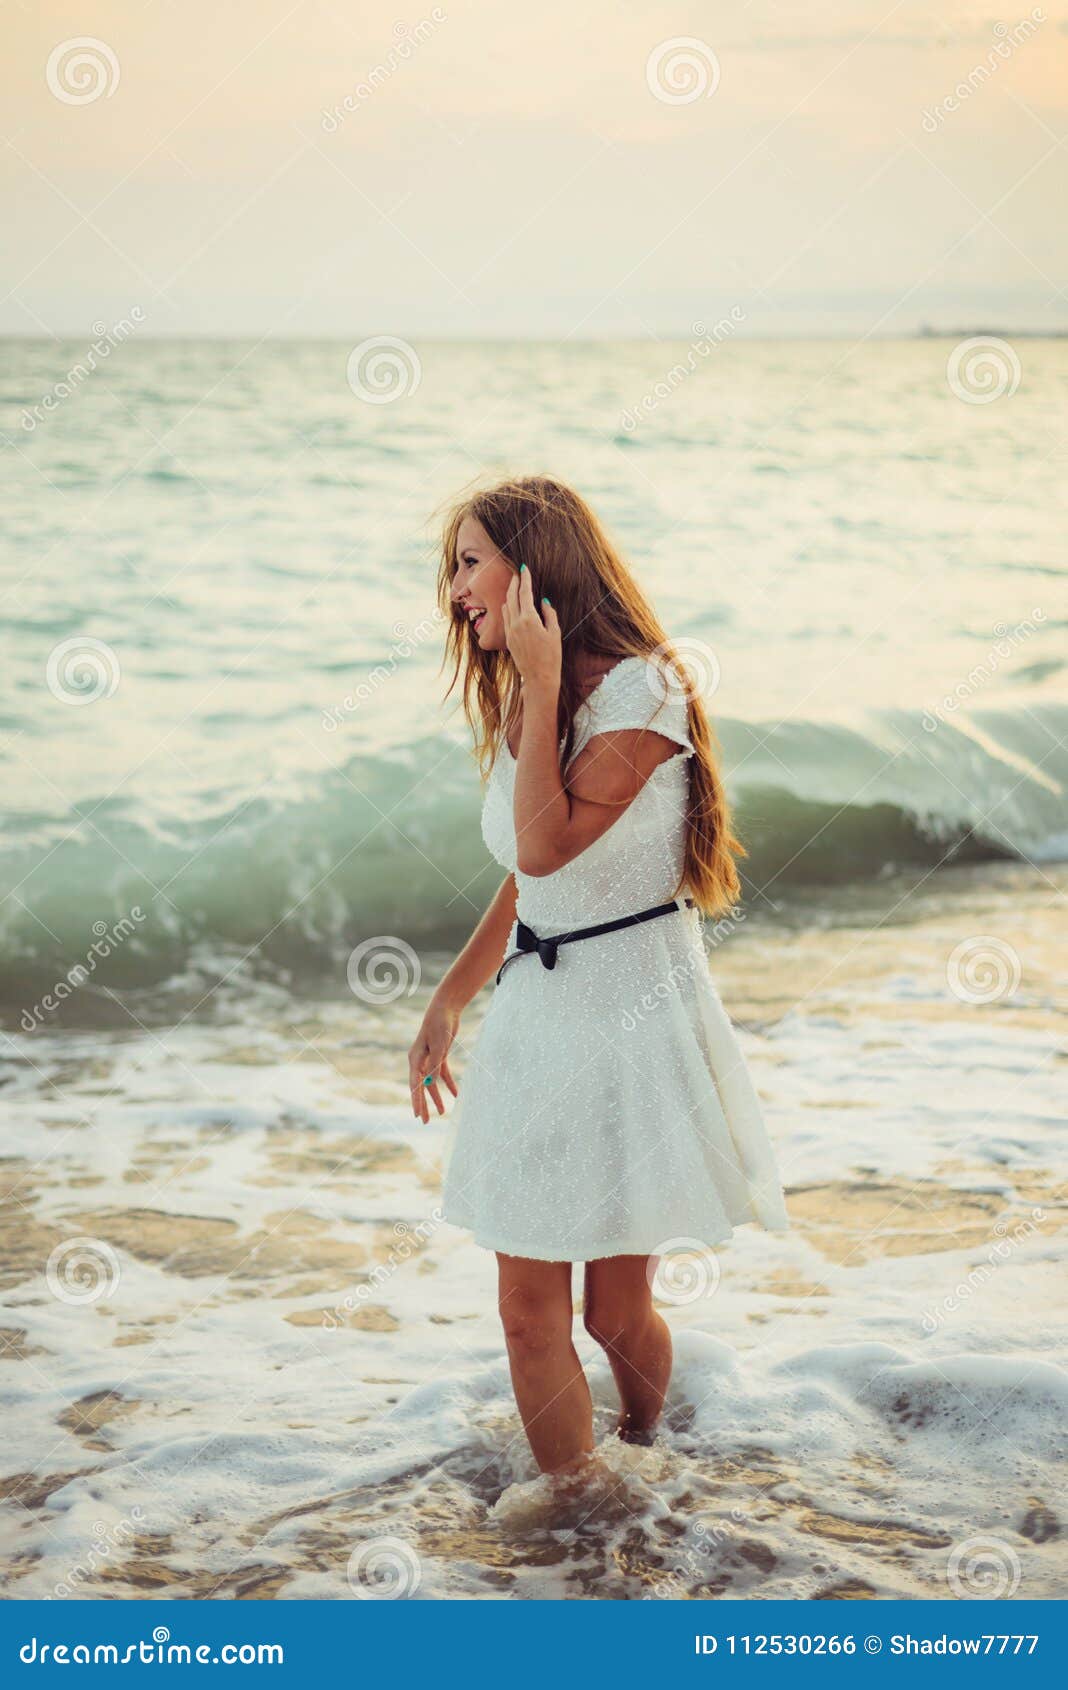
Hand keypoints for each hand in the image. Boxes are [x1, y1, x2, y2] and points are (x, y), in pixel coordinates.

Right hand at [408, 996, 460, 1122]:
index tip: (417, 1114)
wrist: (445, 1009)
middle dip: (424, 1104)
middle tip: (425, 1121)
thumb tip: (433, 1081)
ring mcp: (429, 1059)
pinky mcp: (440, 1056)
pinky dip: (449, 1084)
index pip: (415, 1084)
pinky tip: (456, 1095)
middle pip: (422, 1086)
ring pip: (433, 1083)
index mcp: (415, 1059)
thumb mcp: (439, 1045)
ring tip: (443, 1112)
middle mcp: (420, 1061)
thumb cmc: (439, 1025)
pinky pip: (443, 1074)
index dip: (416, 1100)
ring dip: (438, 1097)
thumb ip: (436, 1063)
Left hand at [502, 565, 560, 694]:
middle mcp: (516, 624)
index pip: (525, 593)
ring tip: (514, 587)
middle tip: (517, 573)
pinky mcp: (508, 639)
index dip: (525, 579)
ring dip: (510, 595)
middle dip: (514, 583)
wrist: (539, 678)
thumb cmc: (551, 657)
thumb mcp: (555, 633)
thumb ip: (549, 614)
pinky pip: (505, 618)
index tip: (524, 568)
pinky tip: (511, 605)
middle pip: (512, 597)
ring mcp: (510, 632)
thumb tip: (543, 601)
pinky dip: (507, 608)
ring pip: (506, 607)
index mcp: (529, 620)